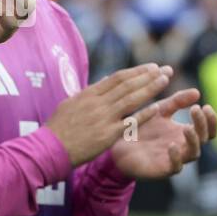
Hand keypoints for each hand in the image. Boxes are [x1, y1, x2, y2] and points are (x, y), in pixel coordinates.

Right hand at [46, 63, 172, 166]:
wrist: (50, 148)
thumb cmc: (58, 127)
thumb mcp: (70, 104)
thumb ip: (89, 93)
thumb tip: (103, 82)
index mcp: (89, 94)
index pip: (117, 78)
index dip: (137, 71)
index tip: (151, 67)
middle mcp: (98, 103)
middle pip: (128, 85)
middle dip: (149, 76)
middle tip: (166, 69)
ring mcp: (104, 118)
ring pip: (132, 99)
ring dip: (150, 88)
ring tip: (165, 80)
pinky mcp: (108, 135)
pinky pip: (130, 123)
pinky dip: (145, 114)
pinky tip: (158, 108)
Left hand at [110, 90, 216, 178]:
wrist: (120, 144)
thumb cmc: (143, 127)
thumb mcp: (161, 110)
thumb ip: (177, 101)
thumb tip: (197, 91)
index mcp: (186, 133)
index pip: (207, 129)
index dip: (211, 120)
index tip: (206, 106)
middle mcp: (184, 147)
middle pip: (204, 139)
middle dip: (202, 125)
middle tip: (195, 109)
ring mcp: (175, 158)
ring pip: (193, 153)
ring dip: (193, 140)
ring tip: (187, 128)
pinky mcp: (163, 169)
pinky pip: (175, 167)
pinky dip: (176, 157)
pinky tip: (171, 145)